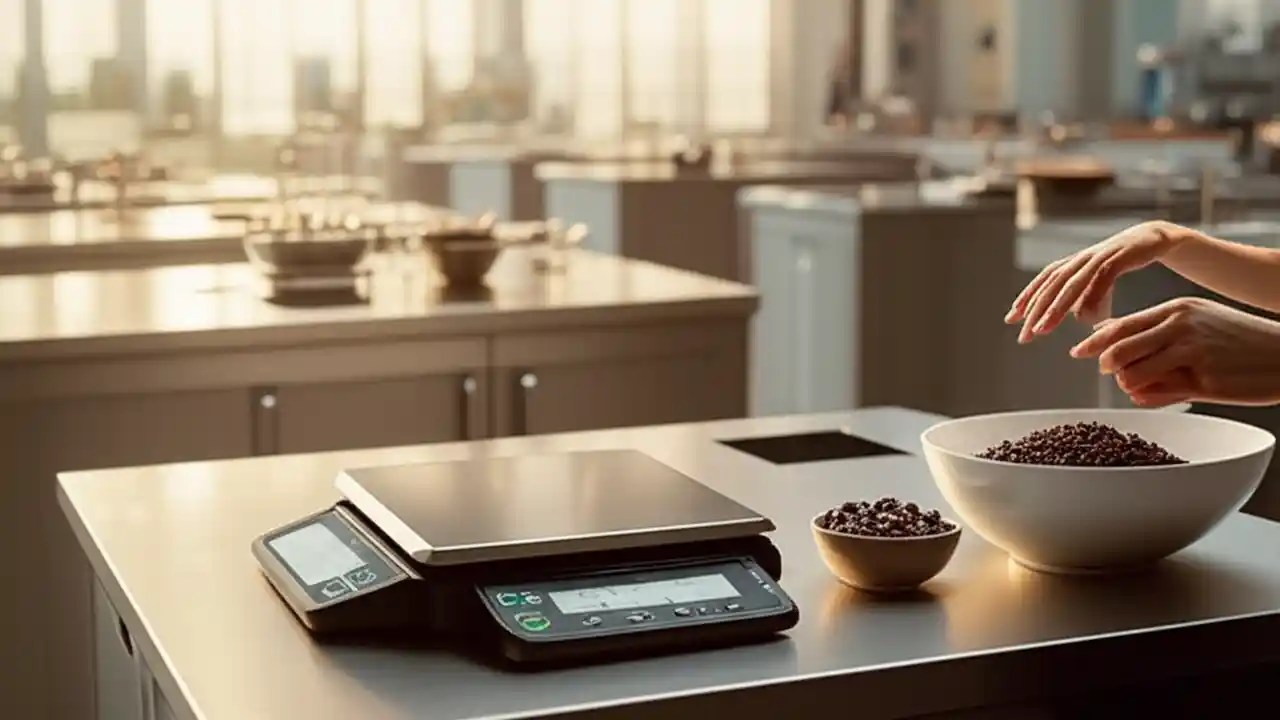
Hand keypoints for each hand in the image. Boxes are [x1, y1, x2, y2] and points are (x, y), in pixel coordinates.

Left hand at [1006, 221, 1181, 342]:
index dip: (1027, 297)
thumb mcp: (1102, 282)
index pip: (1044, 280)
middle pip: (1052, 284)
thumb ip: (1089, 296)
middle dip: (1035, 310)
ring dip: (1056, 307)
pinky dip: (1092, 297)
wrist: (1158, 236)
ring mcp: (1101, 255)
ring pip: (1072, 282)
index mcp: (1074, 263)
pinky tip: (1085, 318)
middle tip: (1024, 335)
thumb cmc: (1125, 261)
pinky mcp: (1122, 255)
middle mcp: (1082, 258)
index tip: (1011, 318)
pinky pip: (1103, 277)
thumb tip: (1078, 317)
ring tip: (1043, 329)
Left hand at [1070, 297, 1279, 406]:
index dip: (1094, 341)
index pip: (1120, 325)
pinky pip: (1156, 395)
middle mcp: (1180, 327)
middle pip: (1118, 350)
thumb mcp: (1195, 321)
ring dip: (1128, 384)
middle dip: (1107, 365)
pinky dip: (1146, 398)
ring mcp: (1191, 354)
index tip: (1078, 352)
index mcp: (1175, 310)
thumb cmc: (1236, 339)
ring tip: (1140, 383)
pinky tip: (1153, 395)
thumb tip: (1106, 335)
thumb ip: (1152, 329)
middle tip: (1109, 371)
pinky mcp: (1203, 381)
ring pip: (1132, 375)